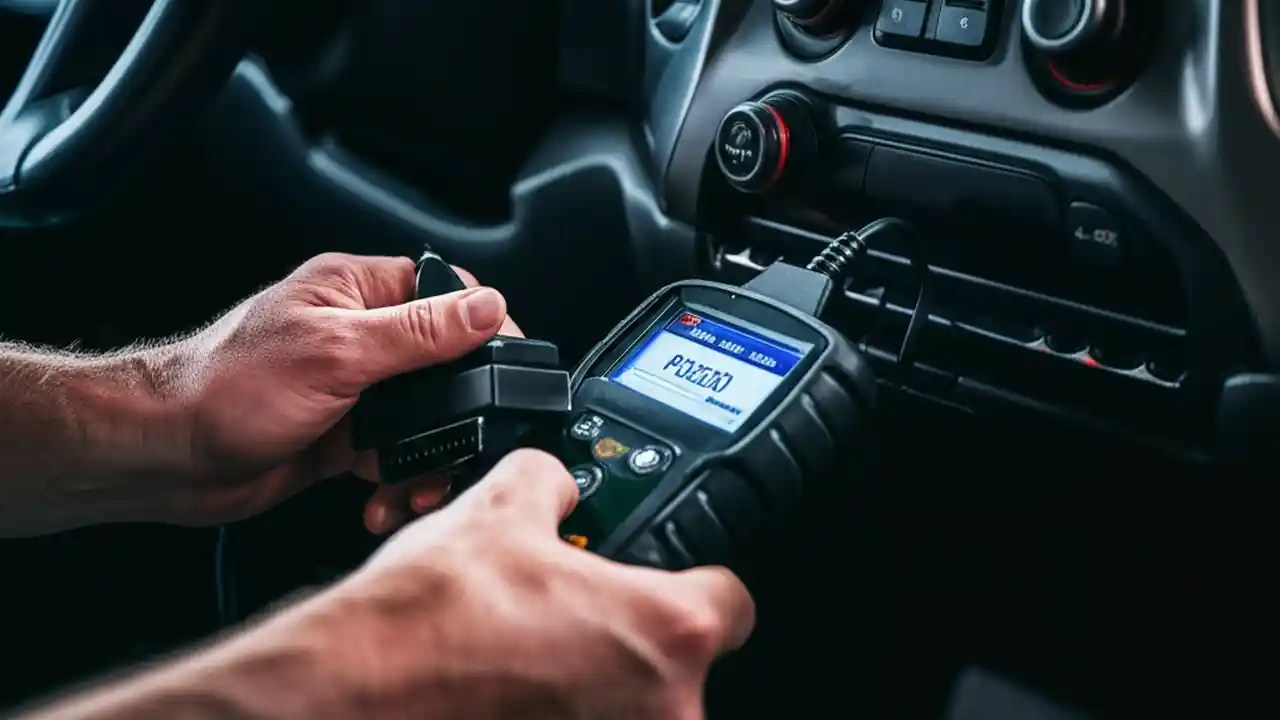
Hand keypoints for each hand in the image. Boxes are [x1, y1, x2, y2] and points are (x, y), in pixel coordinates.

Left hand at [171, 252, 521, 531]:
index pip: (444, 293)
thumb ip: (419, 333)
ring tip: (419, 483)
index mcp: (355, 290)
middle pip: (444, 364)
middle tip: (463, 438)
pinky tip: (387, 498)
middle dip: (459, 409)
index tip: (502, 365)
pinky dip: (400, 480)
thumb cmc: (225, 387)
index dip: (481, 326)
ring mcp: (354, 388)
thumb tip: (488, 310)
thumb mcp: (337, 352)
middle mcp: (359, 335)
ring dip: (430, 455)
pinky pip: (395, 456)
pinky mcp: (345, 436)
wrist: (167, 457)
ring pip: (425, 418)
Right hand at [300, 449, 755, 717]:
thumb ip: (553, 483)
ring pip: (631, 714)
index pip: (730, 603)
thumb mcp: (499, 506)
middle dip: (631, 646)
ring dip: (595, 691)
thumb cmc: (427, 622)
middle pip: (680, 669)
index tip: (668, 582)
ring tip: (531, 664)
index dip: (695, 582)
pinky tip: (509, 700)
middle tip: (575, 625)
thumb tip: (556, 485)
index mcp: (667, 632)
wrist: (348, 699)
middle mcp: (663, 713)